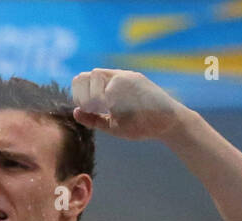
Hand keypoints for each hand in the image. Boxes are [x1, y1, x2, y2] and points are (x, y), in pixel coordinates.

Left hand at [70, 69, 186, 140]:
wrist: (167, 125)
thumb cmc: (140, 125)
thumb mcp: (112, 124)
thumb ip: (93, 119)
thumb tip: (75, 112)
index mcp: (111, 87)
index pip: (87, 80)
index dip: (79, 94)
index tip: (84, 108)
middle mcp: (118, 78)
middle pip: (88, 75)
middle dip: (83, 92)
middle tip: (90, 109)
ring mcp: (127, 77)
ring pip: (96, 75)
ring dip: (93, 93)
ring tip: (100, 108)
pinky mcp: (135, 80)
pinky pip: (112, 84)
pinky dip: (107, 97)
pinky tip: (113, 108)